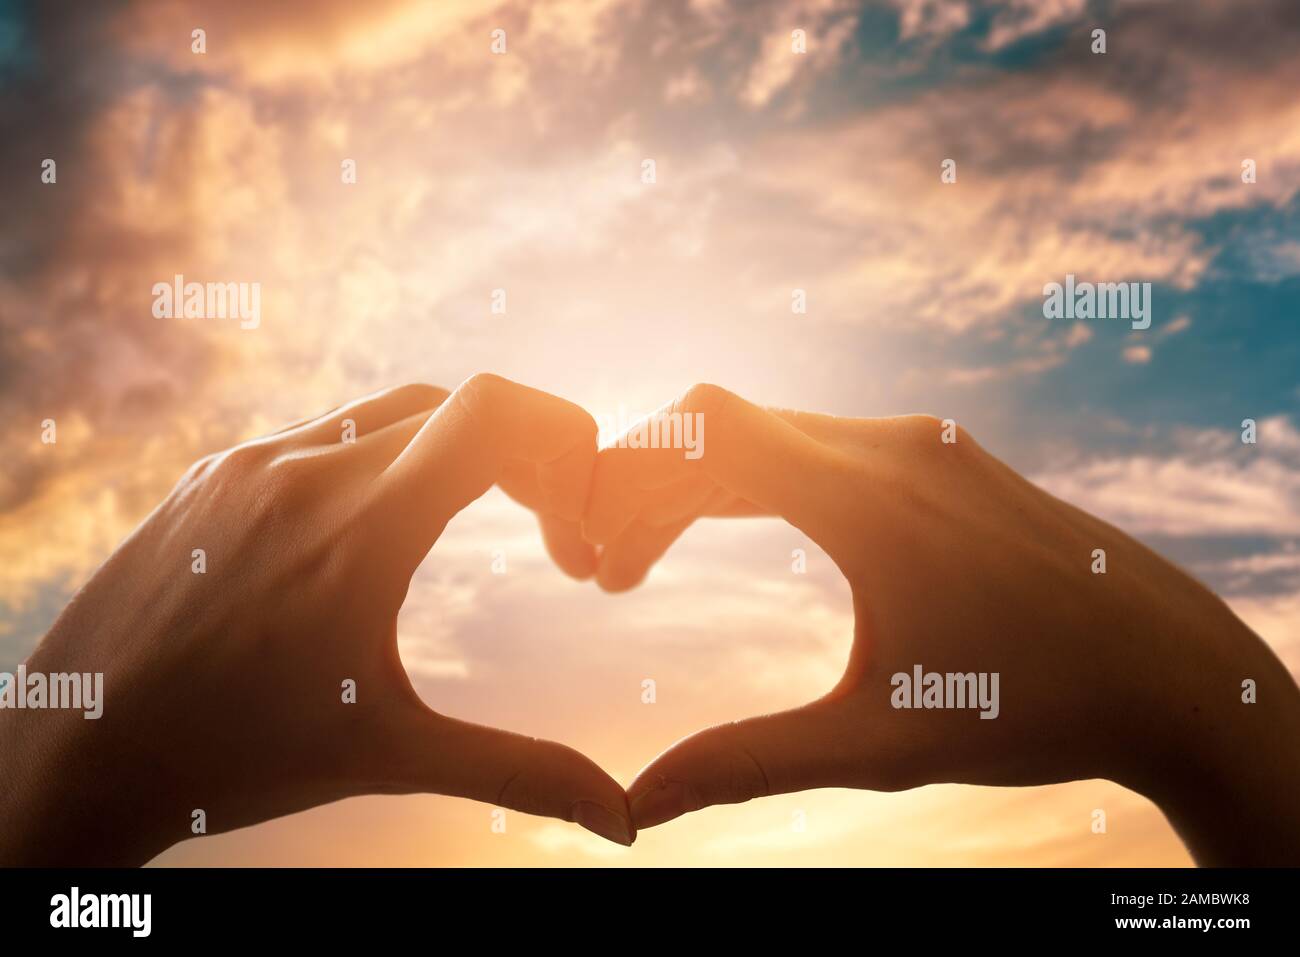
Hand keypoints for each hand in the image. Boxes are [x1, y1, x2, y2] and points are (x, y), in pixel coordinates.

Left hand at [0, 375, 632, 864]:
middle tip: (549, 533)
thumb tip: (622, 821)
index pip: (493, 412)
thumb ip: (519, 770)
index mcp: (361, 528)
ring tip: (472, 525)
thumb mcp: (389, 755)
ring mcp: (249, 464)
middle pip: (457, 406)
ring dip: (452, 452)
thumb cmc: (234, 758)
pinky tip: (377, 532)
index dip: (563, 436)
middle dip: (524, 459)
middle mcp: (305, 471)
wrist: (74, 752)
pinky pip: (321, 435)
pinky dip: (380, 460)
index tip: (579, 509)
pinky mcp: (210, 475)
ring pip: (388, 414)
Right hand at [581, 384, 1299, 864]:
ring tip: (642, 566)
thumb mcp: (881, 744)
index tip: (595, 561)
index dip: (626, 477)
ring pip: (765, 432)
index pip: (705, 431)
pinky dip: (750, 480)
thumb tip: (639, 803)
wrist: (1171, 669)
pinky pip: (814, 444)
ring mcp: (919, 443)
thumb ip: (750, 763)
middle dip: (644, 490)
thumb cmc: (1035, 707)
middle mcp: (890, 447)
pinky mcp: (938, 456)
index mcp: (868, 498)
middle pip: (720, 424)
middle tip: (603, 576)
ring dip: (694, 487)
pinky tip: (728, 529)